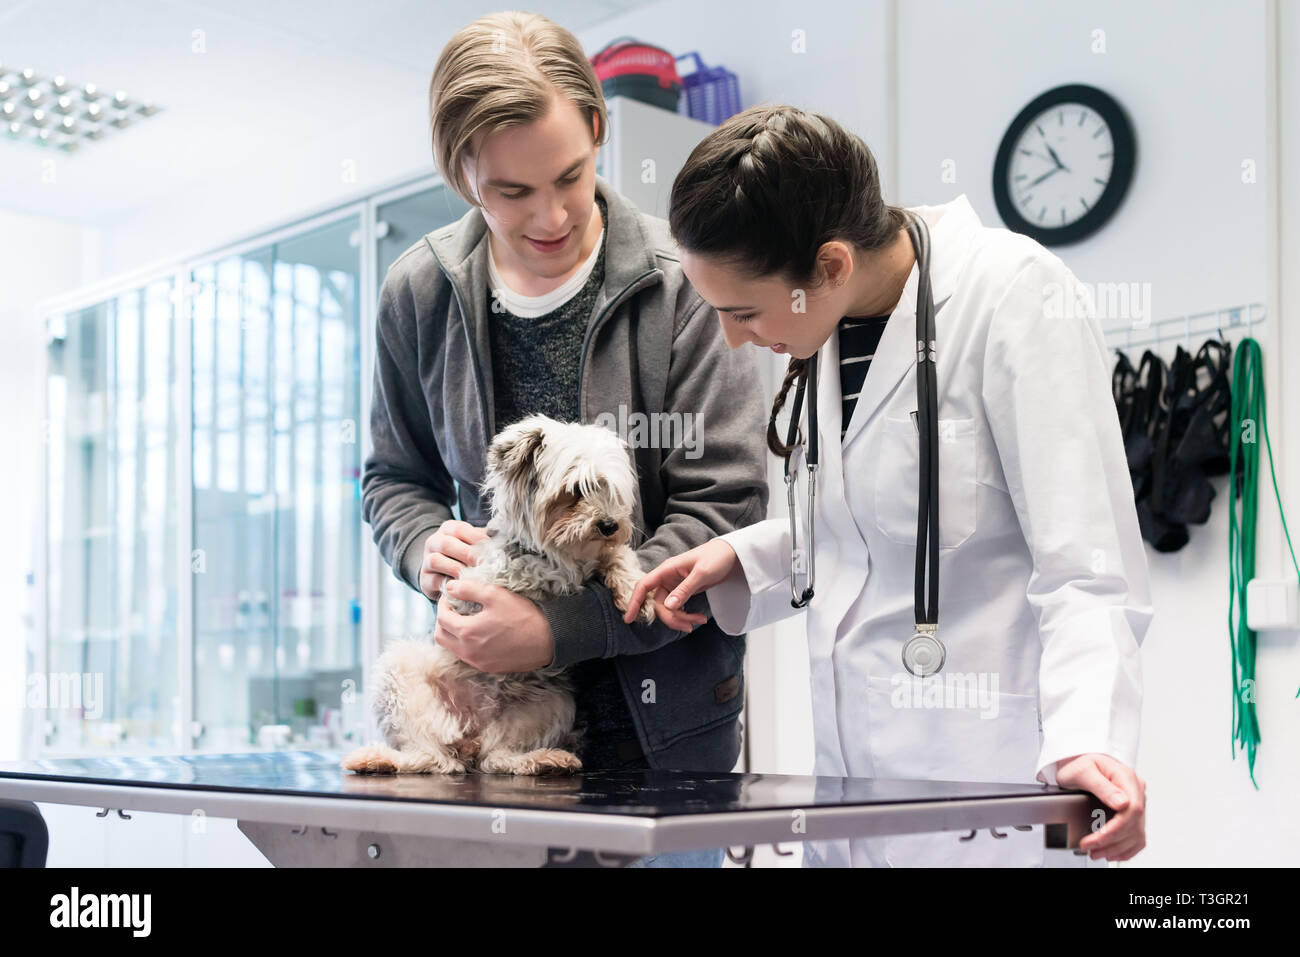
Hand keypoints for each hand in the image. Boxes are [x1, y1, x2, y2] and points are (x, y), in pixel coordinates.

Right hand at [419, 520, 488, 600]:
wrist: (444, 573)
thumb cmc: (465, 556)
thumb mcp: (474, 544)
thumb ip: (484, 540)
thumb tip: (502, 540)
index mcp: (448, 529)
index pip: (460, 529)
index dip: (476, 539)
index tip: (492, 550)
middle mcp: (434, 541)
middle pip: (447, 544)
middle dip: (468, 555)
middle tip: (484, 565)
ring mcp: (426, 560)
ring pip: (435, 560)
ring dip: (456, 569)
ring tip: (473, 576)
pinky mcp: (424, 579)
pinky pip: (434, 580)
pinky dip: (449, 584)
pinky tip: (463, 588)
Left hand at [434, 578, 554, 672]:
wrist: (547, 640)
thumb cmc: (523, 616)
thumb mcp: (495, 594)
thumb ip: (469, 589)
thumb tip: (450, 587)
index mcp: (467, 632)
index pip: (441, 618)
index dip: (442, 603)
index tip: (450, 595)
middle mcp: (468, 651)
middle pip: (440, 636)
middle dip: (442, 620)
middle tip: (453, 608)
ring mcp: (478, 662)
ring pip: (452, 648)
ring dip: (452, 633)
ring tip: (464, 620)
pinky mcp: (488, 667)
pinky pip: (466, 656)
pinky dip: (464, 644)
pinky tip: (478, 633)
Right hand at [622, 539, 740, 631]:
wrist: (731, 555)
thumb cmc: (716, 558)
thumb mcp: (701, 573)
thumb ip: (684, 589)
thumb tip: (669, 606)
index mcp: (667, 569)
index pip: (644, 586)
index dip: (634, 602)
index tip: (628, 619)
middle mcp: (667, 578)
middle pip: (658, 604)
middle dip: (672, 618)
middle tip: (690, 627)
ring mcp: (674, 585)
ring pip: (668, 608)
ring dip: (681, 618)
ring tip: (700, 621)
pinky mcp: (683, 591)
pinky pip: (678, 607)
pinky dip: (686, 615)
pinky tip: (698, 618)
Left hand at [1055, 753, 1146, 861]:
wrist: (1075, 763)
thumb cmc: (1078, 764)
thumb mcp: (1083, 770)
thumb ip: (1101, 786)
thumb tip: (1122, 803)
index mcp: (1126, 778)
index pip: (1132, 809)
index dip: (1117, 828)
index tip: (1098, 837)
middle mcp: (1135, 790)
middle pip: (1134, 824)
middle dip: (1112, 841)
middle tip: (1090, 847)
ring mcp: (1135, 802)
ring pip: (1136, 834)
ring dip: (1117, 848)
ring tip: (1096, 852)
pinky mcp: (1131, 812)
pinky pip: (1136, 836)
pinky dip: (1125, 848)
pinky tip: (1111, 852)